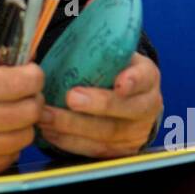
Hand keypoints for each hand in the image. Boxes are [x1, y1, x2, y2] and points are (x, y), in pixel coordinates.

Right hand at [0, 52, 45, 185]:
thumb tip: (24, 53)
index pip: (23, 81)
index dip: (34, 76)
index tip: (30, 75)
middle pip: (31, 110)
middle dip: (33, 100)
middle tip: (24, 98)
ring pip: (26, 135)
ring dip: (23, 126)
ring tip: (7, 119)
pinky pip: (12, 155)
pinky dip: (9, 146)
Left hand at [37, 50, 163, 159]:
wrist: (125, 101)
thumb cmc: (111, 74)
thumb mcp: (112, 58)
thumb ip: (97, 51)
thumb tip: (57, 41)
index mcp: (147, 77)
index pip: (144, 77)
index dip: (133, 81)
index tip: (120, 83)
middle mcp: (147, 107)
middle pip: (125, 110)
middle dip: (96, 105)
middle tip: (71, 98)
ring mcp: (135, 133)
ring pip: (106, 134)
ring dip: (73, 126)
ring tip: (47, 116)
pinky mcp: (120, 152)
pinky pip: (94, 149)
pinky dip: (69, 141)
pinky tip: (50, 131)